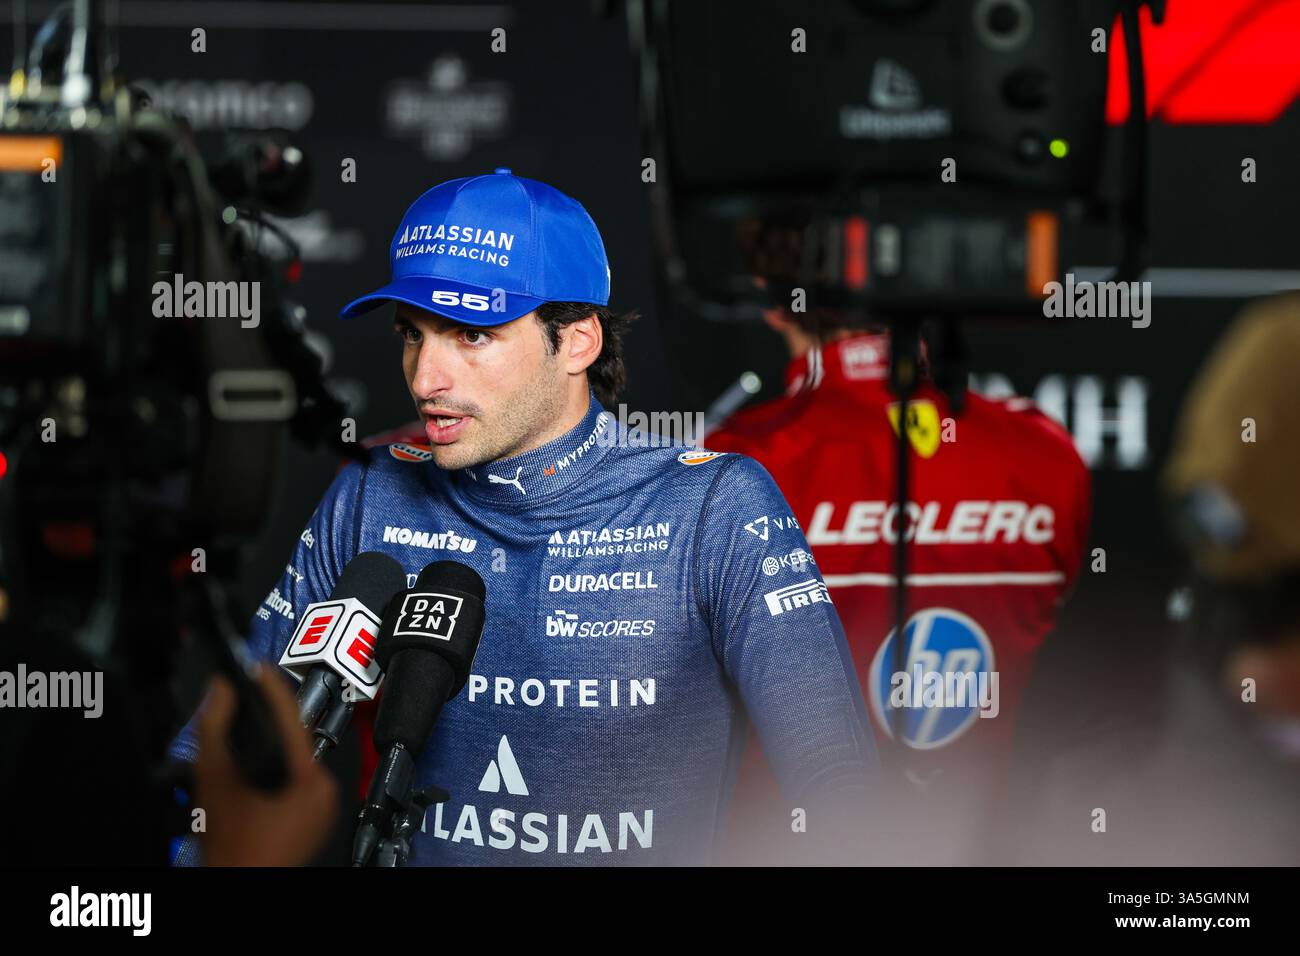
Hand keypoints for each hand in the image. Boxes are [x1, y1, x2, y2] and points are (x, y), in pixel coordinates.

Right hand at [194, 667, 338, 865]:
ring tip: (243, 721)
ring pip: (290, 758)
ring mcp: (320, 808)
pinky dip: (272, 766)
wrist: (237, 882)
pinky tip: (252, 759)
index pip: (292, 717)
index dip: (270, 687)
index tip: (257, 666)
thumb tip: (219, 690)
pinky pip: (292, 779)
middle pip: (290, 738)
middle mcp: (325, 792)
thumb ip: (214, 729)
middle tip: (243, 692)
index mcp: (313, 779)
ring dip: (267, 742)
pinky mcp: (310, 818)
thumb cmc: (232, 850)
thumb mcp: (215, 781)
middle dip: (264, 717)